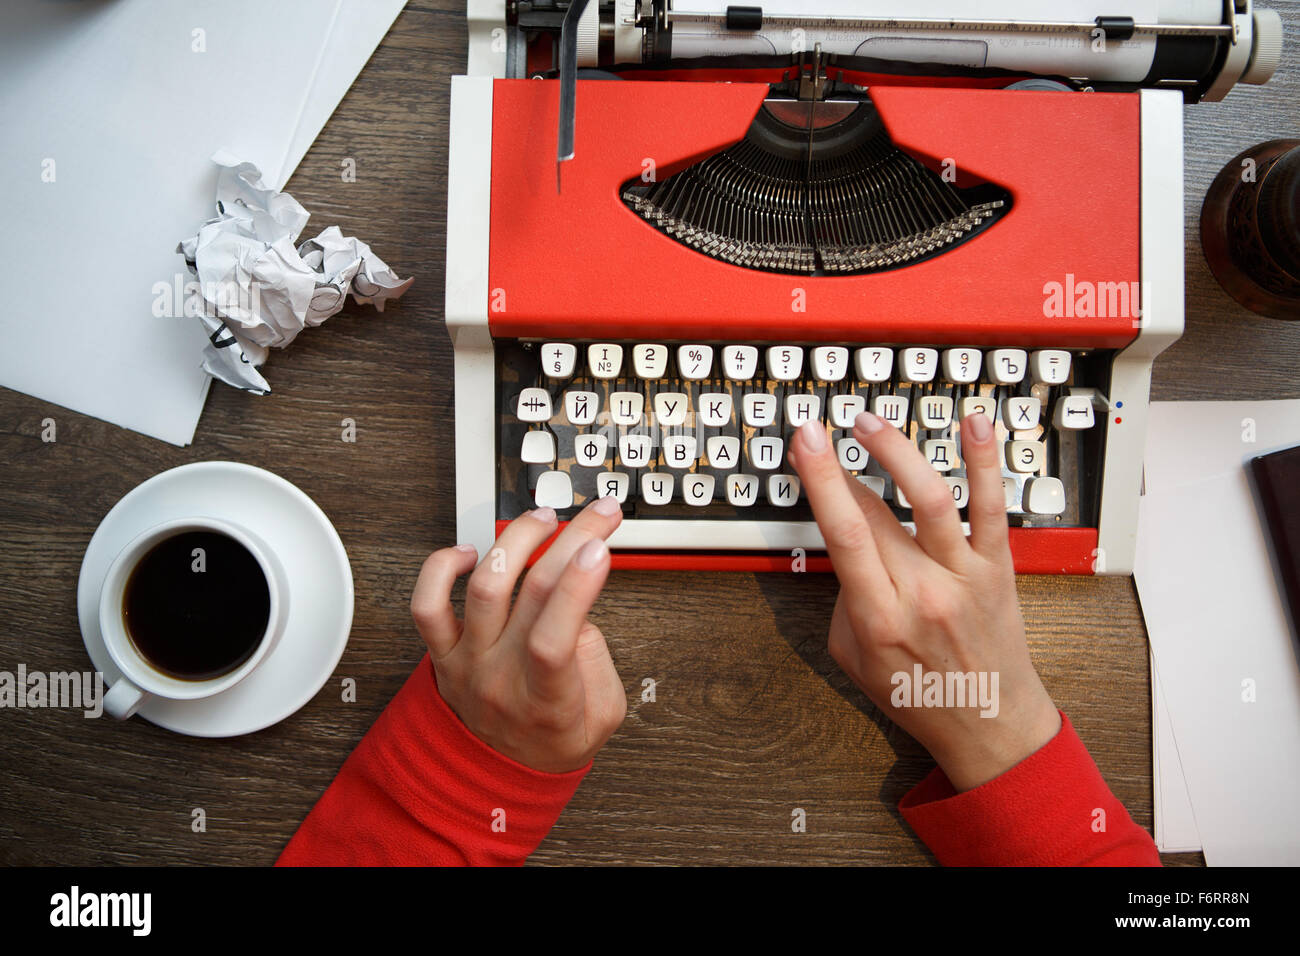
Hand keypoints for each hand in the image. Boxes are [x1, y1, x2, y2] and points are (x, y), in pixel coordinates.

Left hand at [409, 497, 627, 772]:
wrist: (505, 771)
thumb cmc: (557, 737)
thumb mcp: (605, 712)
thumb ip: (595, 656)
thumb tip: (575, 599)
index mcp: (548, 702)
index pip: (554, 639)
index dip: (577, 588)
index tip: (599, 549)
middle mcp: (501, 678)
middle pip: (532, 594)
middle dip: (572, 540)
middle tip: (598, 514)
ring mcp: (468, 663)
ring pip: (482, 587)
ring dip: (516, 540)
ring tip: (543, 520)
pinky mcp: (443, 653)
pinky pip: (426, 605)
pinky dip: (440, 569)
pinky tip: (469, 551)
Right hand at [790, 411, 1060, 790]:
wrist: (989, 723)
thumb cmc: (919, 695)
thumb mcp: (853, 659)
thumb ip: (842, 599)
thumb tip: (842, 544)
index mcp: (879, 617)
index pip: (844, 534)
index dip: (822, 479)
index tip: (807, 442)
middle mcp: (923, 592)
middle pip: (875, 513)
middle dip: (842, 467)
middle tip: (821, 435)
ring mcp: (963, 576)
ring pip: (931, 499)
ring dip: (898, 452)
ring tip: (871, 423)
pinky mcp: (997, 567)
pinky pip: (993, 507)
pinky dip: (984, 460)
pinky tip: (974, 423)